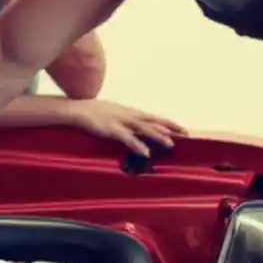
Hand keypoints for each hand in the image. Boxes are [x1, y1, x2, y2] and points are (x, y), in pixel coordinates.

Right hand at [66, 99, 186, 156]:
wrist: (78, 109)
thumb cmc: (94, 112)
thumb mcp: (113, 113)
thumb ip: (125, 120)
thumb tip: (135, 127)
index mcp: (130, 112)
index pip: (153, 118)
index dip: (168, 123)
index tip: (182, 129)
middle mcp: (129, 115)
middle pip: (153, 122)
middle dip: (169, 129)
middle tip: (185, 135)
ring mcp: (121, 122)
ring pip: (144, 129)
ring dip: (157, 136)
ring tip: (170, 144)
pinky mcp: (112, 130)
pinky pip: (128, 139)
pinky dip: (138, 145)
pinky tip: (146, 152)